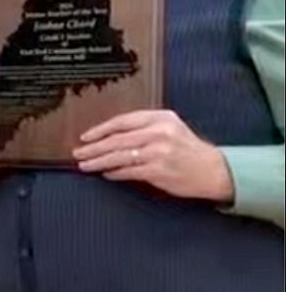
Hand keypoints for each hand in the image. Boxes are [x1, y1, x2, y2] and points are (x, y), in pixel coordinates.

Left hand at [73, 110, 233, 201]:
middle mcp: (159, 132)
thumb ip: (143, 128)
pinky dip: (114, 173)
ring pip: (119, 156)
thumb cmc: (188, 149)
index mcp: (160, 118)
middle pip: (116, 139)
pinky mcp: (158, 170)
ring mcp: (158, 152)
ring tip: (85, 165)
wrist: (214, 170)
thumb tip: (108, 136)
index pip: (122, 121)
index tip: (85, 137)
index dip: (100, 129)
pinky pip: (128, 171)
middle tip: (78, 153)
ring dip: (99, 162)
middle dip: (93, 148)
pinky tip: (106, 174)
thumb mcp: (169, 128)